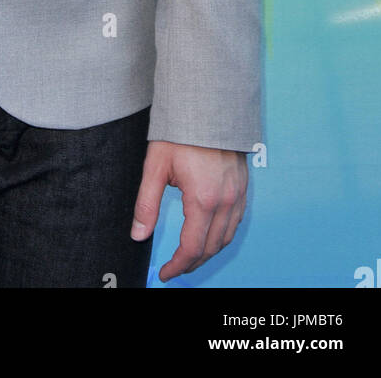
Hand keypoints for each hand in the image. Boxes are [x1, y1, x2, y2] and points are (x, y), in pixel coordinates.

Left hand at [131, 140, 246, 281]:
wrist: (206, 106)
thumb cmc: (180, 132)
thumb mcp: (155, 166)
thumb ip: (146, 204)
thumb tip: (138, 234)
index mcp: (203, 199)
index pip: (192, 247)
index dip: (178, 265)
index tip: (166, 273)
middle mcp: (225, 200)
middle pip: (211, 247)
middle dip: (192, 263)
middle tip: (175, 268)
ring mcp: (237, 193)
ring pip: (226, 237)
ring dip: (209, 252)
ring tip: (190, 256)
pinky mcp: (242, 186)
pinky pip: (236, 221)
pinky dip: (222, 235)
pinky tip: (209, 234)